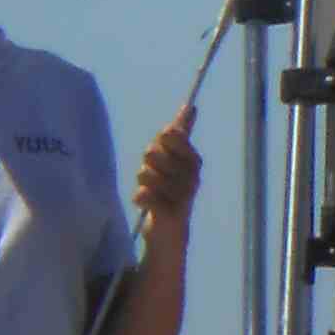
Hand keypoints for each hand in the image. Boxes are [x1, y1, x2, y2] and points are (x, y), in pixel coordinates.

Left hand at [131, 113, 202, 242]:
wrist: (171, 229)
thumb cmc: (170, 188)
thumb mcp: (173, 157)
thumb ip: (180, 132)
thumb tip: (190, 105)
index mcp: (194, 160)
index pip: (170, 134)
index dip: (160, 143)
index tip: (165, 155)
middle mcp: (193, 176)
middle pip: (151, 151)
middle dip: (147, 164)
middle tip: (157, 178)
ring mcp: (183, 195)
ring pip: (144, 173)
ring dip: (143, 183)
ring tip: (153, 192)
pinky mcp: (171, 213)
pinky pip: (141, 195)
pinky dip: (140, 198)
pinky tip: (147, 205)